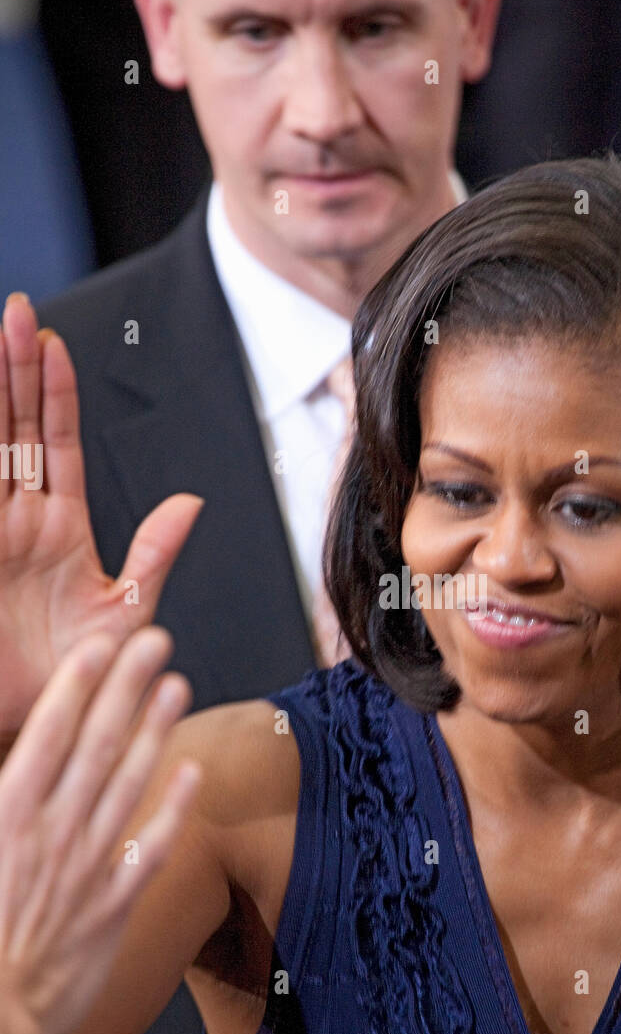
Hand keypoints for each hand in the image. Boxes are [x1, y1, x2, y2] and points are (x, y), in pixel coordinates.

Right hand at [0, 293, 202, 735]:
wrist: (43, 723)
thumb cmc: (82, 675)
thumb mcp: (126, 612)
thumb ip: (154, 555)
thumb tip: (191, 502)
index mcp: (59, 528)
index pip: (54, 444)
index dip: (52, 391)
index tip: (53, 341)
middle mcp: (16, 521)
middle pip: (11, 429)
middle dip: (11, 369)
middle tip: (15, 310)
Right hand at [0, 625, 200, 1033]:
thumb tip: (3, 774)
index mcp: (5, 820)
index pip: (47, 736)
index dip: (77, 686)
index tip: (100, 646)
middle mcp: (52, 836)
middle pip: (97, 747)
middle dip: (126, 688)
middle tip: (153, 642)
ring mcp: (86, 870)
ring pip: (129, 786)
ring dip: (156, 731)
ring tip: (177, 686)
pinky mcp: (110, 910)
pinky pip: (149, 850)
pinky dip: (172, 810)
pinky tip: (191, 774)